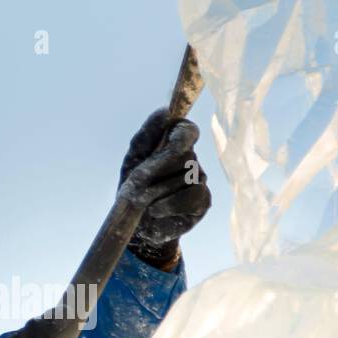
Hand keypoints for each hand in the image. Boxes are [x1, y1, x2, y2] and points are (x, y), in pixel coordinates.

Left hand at [119, 107, 211, 267]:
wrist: (137, 226)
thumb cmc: (134, 188)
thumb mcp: (134, 159)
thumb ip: (148, 134)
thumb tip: (165, 111)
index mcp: (174, 145)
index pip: (187, 129)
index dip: (180, 134)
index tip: (168, 143)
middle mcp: (191, 159)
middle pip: (183, 154)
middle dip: (158, 169)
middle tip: (139, 183)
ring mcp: (200, 179)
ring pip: (187, 174)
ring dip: (159, 189)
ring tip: (145, 201)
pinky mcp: (203, 201)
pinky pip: (191, 195)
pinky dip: (169, 204)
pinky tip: (156, 211)